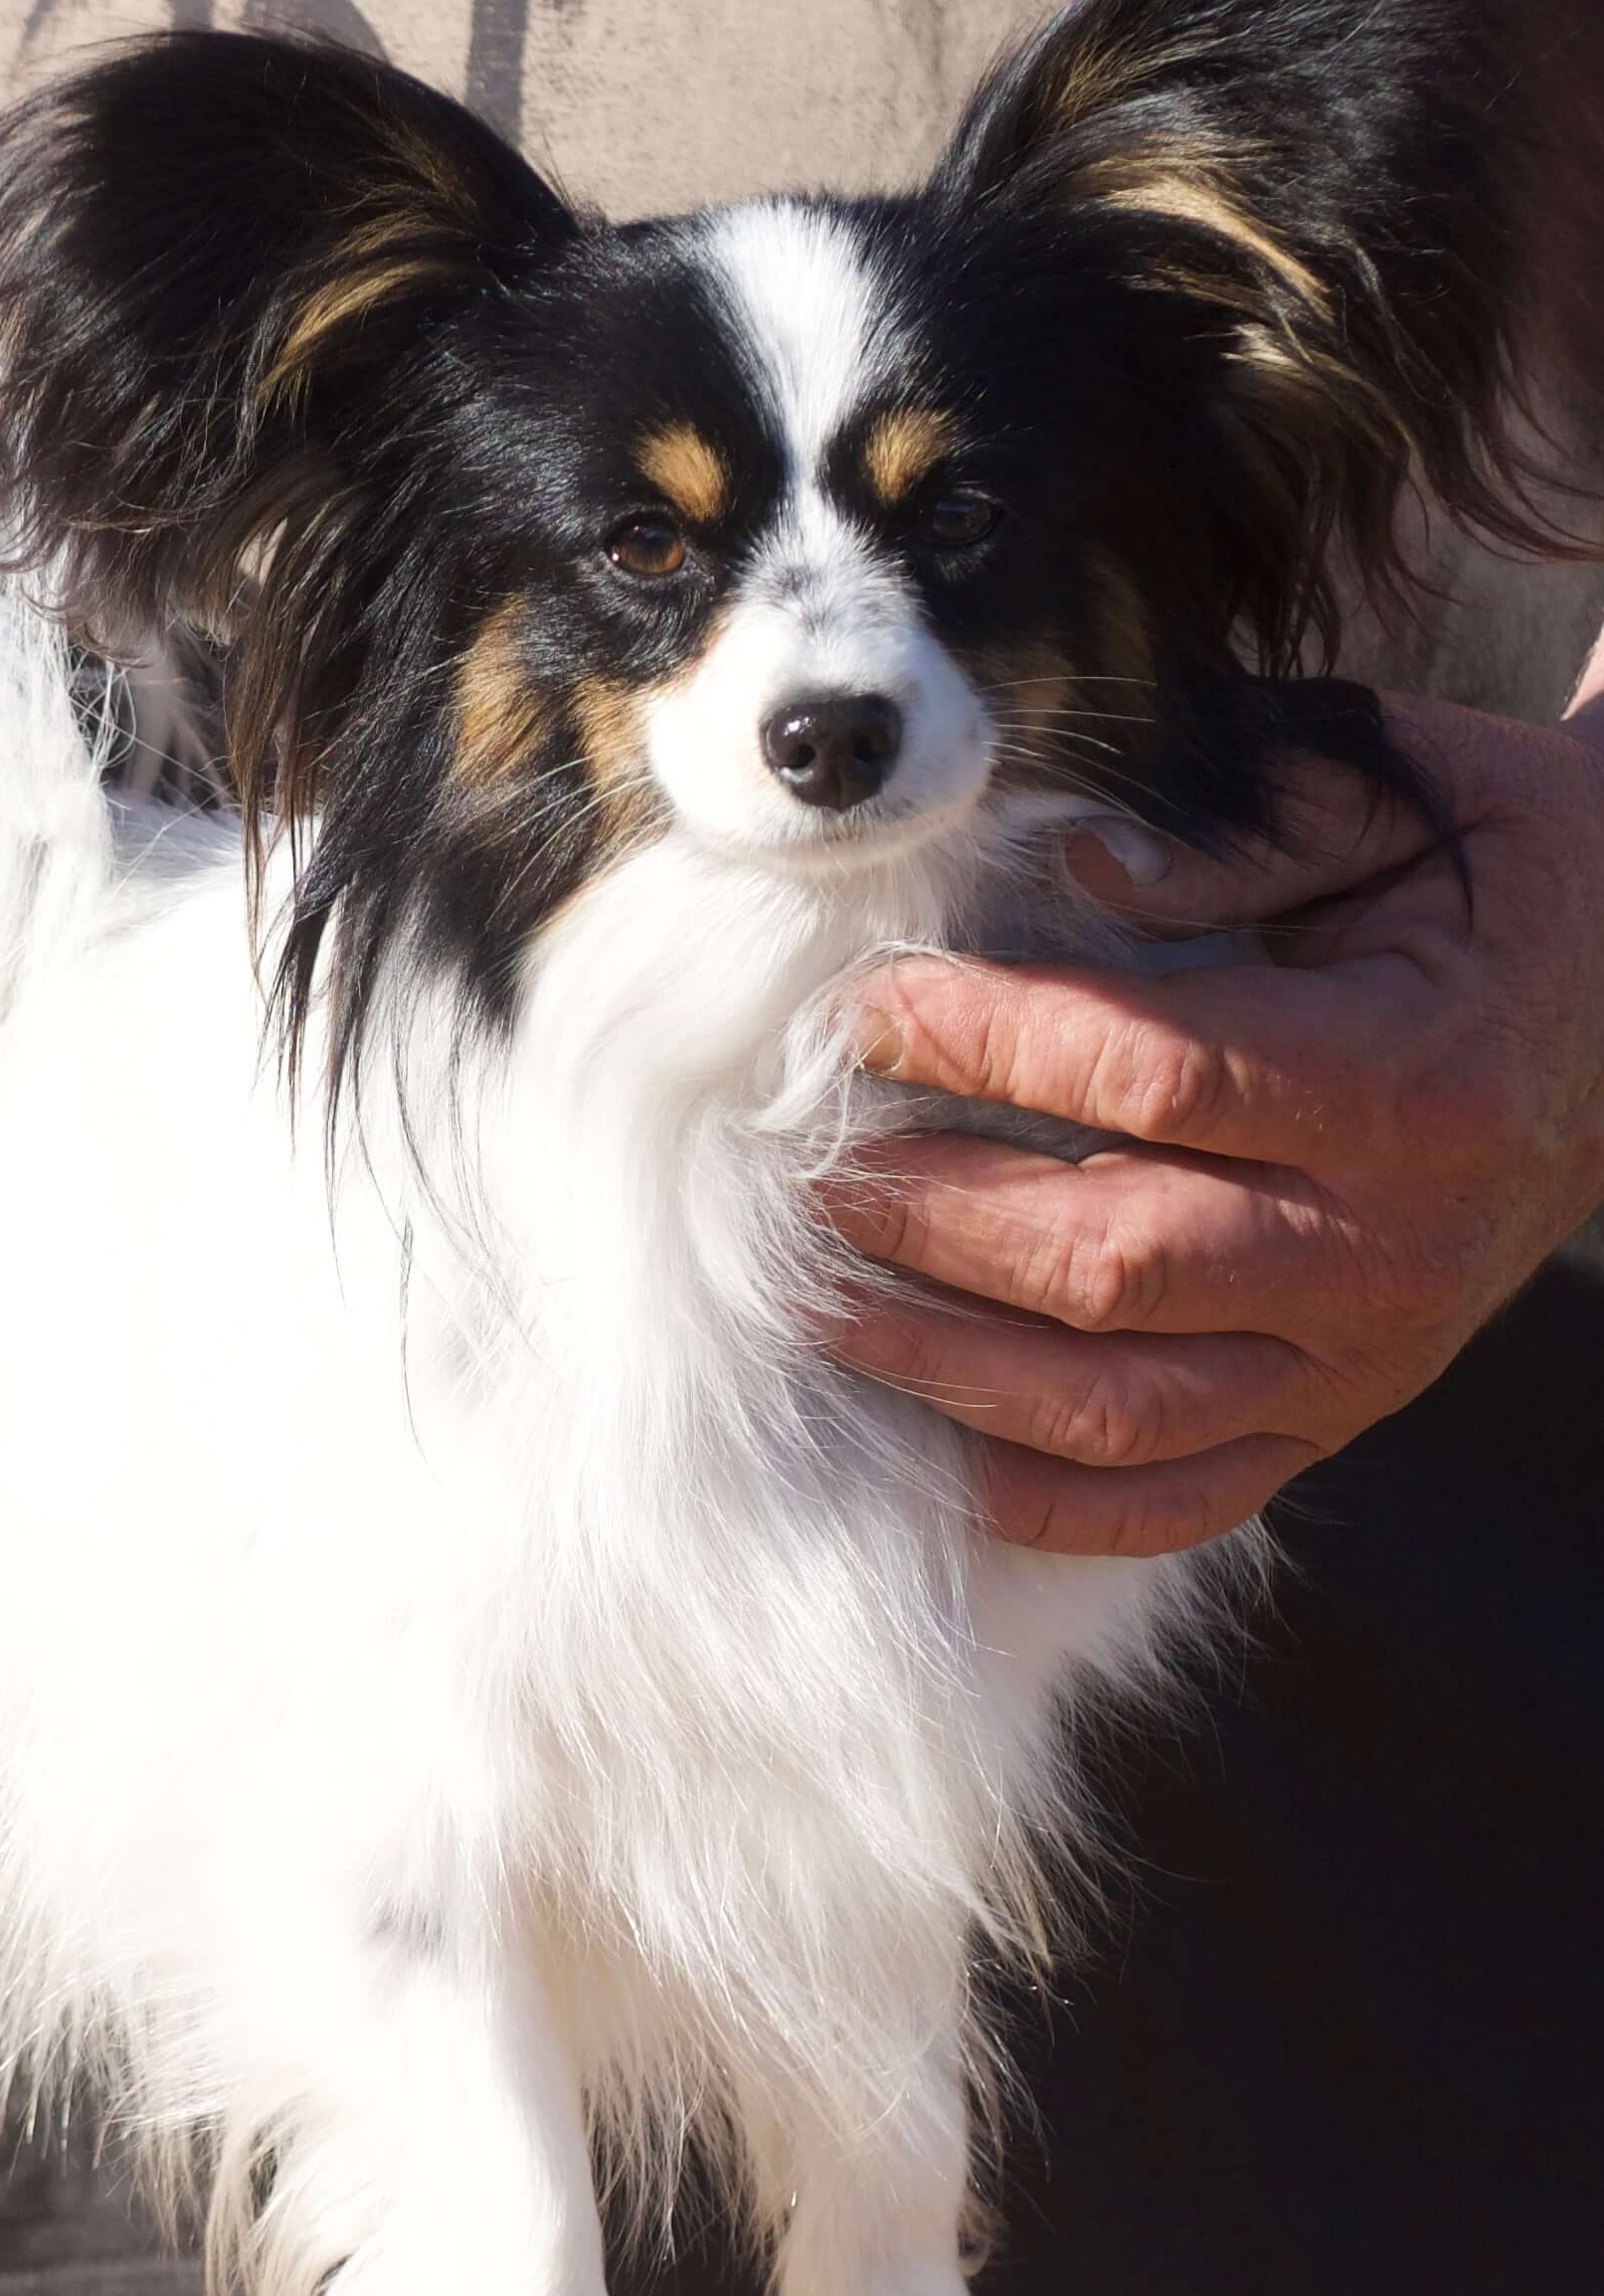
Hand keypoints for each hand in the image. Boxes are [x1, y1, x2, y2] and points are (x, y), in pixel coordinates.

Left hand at [822, 685, 1603, 1557]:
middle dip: (920, 1216)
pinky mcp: (1334, 1421)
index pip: (1149, 1073)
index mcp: (1412, 1078)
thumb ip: (1241, 831)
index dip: (982, 1040)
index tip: (861, 1005)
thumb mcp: (1411, 794)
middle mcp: (1391, 1244)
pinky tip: (916, 1441)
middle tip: (794, 1167)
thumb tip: (1071, 861)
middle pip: (1106, 1262)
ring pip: (1113, 1405)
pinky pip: (1169, 1501)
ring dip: (938, 1360)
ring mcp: (1363, 1357)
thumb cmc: (1502, 879)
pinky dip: (1033, 1497)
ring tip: (809, 1298)